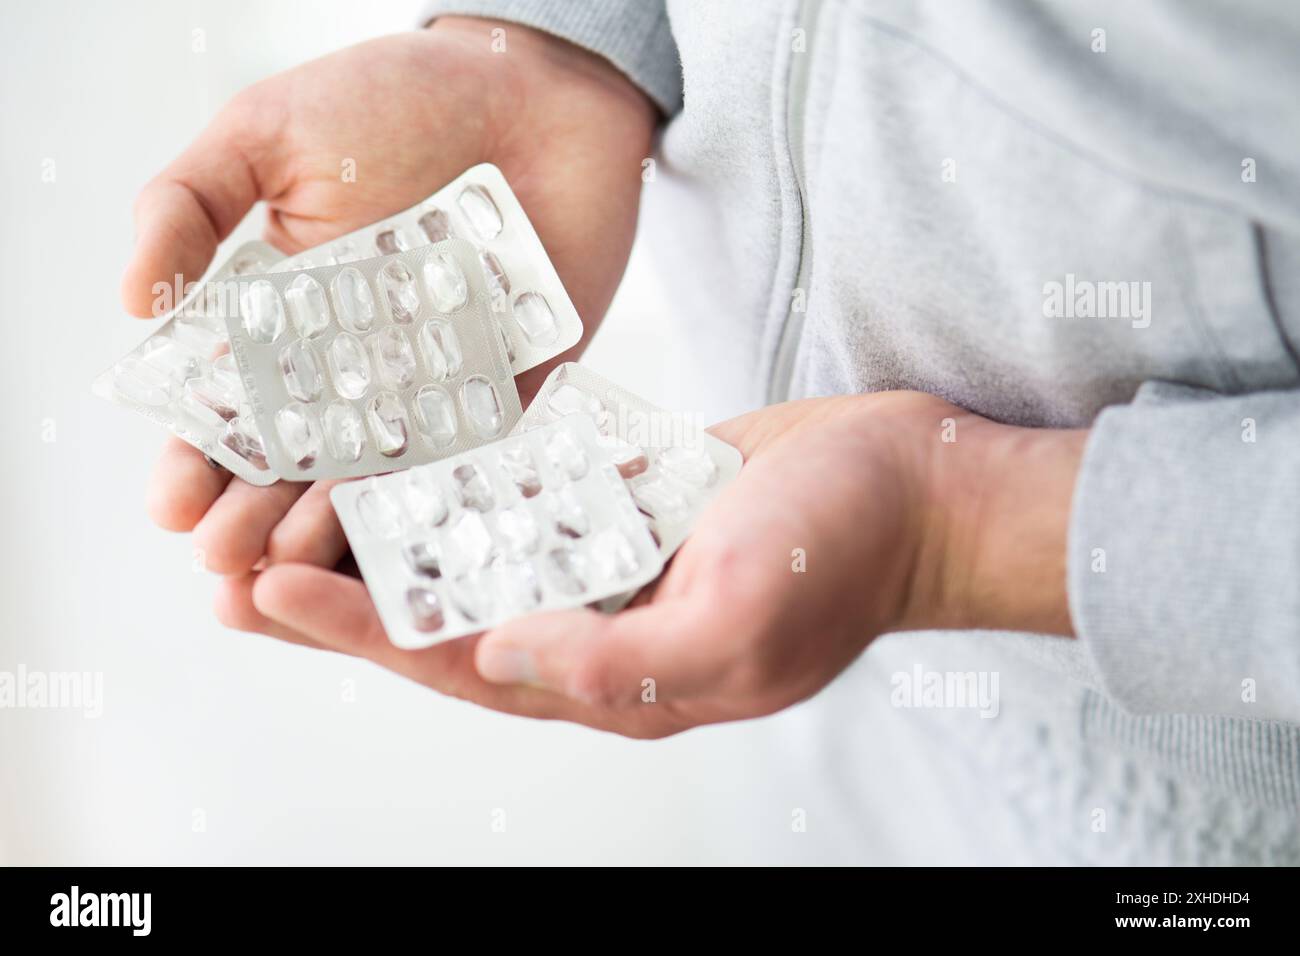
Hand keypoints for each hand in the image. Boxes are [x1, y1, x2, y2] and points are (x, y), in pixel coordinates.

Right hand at [123, 18, 657, 578]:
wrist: (535, 89)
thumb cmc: (396, 97)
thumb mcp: (266, 133)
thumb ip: (188, 204)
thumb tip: (130, 300)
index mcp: (284, 317)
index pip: (231, 403)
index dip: (199, 455)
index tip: (173, 504)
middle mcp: (352, 365)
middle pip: (296, 457)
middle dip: (255, 511)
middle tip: (225, 561)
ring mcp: (430, 385)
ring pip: (374, 477)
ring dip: (331, 527)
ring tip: (295, 567)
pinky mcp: (507, 391)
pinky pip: (470, 460)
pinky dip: (435, 500)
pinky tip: (402, 538)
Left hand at [229, 392, 1086, 736]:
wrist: (917, 485)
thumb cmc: (845, 550)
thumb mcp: (739, 619)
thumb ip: (622, 658)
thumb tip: (500, 658)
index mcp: (622, 675)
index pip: (462, 666)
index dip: (361, 633)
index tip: (268, 593)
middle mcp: (605, 626)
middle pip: (449, 620)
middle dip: (347, 599)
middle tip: (240, 565)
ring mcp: (618, 563)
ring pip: (482, 559)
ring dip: (395, 541)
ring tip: (304, 514)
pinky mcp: (633, 504)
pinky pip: (534, 500)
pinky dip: (470, 487)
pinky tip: (415, 466)